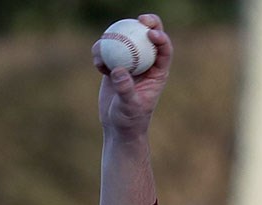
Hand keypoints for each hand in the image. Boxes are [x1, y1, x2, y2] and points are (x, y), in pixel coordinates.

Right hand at [96, 14, 170, 136]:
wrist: (117, 128)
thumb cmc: (129, 121)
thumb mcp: (129, 107)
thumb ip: (125, 89)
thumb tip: (119, 70)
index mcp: (157, 72)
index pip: (163, 50)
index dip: (160, 37)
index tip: (150, 32)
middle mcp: (145, 64)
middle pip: (148, 37)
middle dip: (147, 23)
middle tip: (138, 19)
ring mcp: (130, 63)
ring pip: (126, 41)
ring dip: (115, 38)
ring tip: (103, 50)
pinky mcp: (114, 66)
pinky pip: (108, 52)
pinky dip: (101, 53)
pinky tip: (98, 64)